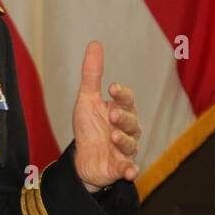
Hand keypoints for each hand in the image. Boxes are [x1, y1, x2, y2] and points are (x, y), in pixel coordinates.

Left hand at [71, 41, 140, 190]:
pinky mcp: (120, 168)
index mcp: (121, 111)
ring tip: (114, 137)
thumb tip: (95, 43)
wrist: (83, 159)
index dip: (122, 94)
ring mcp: (125, 150)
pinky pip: (129, 169)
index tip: (112, 87)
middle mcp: (128, 130)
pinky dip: (130, 170)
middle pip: (131, 122)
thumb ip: (92, 74)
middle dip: (123, 117)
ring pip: (131, 144)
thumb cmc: (89, 127)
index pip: (126, 100)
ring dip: (124, 140)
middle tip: (112, 115)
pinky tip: (128, 171)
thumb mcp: (87, 99)